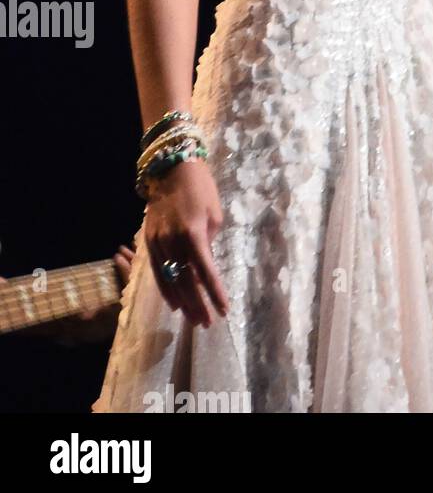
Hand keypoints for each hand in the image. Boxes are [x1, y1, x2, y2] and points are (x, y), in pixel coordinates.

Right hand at [143, 159, 228, 327]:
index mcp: (193, 234)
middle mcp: (173, 242)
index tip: (224, 310)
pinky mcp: (148, 242)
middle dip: (198, 305)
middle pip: (185, 282)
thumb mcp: (214, 214)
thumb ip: (208, 242)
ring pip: (169, 280)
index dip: (215, 293)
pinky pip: (156, 272)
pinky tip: (174, 302)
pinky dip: (166, 289)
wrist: (171, 169)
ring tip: (193, 319)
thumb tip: (205, 266)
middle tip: (207, 323)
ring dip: (182, 302)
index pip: (206, 272)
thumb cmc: (202, 189)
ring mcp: (158, 243)